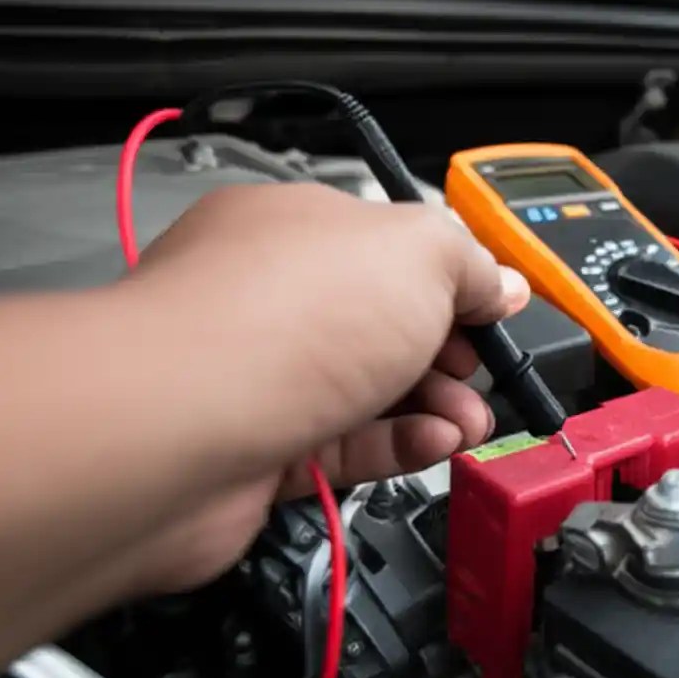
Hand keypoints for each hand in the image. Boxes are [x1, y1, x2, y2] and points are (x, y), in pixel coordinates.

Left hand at [120, 183, 529, 592]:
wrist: (180, 429)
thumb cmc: (280, 321)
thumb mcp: (419, 254)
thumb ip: (468, 263)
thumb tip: (498, 284)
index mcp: (296, 227)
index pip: (387, 247)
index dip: (450, 279)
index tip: (495, 311)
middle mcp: (270, 298)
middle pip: (380, 325)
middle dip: (448, 353)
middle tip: (482, 373)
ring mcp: (259, 377)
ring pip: (366, 392)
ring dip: (432, 407)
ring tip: (471, 423)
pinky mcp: (258, 451)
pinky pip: (342, 447)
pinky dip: (395, 447)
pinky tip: (433, 445)